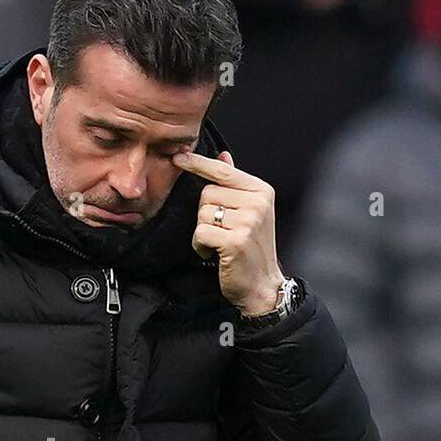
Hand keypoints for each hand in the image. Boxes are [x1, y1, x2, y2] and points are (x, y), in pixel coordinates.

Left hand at [173, 149, 286, 315]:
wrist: (262, 285)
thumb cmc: (252, 249)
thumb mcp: (250, 212)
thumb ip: (235, 184)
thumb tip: (223, 155)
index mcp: (261, 191)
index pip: (223, 171)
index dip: (198, 163)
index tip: (178, 157)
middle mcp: (257, 202)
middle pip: (207, 193)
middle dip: (205, 214)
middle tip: (222, 232)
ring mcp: (248, 221)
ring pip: (202, 214)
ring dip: (202, 232)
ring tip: (220, 243)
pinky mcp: (236, 240)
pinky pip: (200, 232)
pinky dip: (200, 245)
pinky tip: (214, 253)